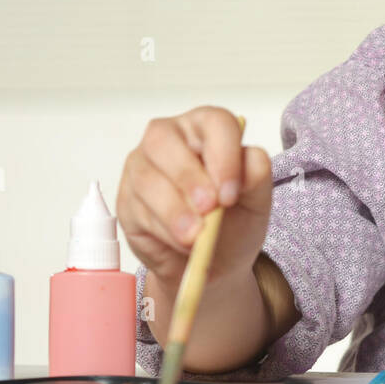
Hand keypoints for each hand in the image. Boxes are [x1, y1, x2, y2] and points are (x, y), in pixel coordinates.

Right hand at [117, 106, 272, 286]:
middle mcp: (170, 138)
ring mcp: (142, 165)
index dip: (223, 155)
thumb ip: (256, 175)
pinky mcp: (127, 198)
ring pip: (147, 177)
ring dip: (173, 210)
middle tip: (208, 208)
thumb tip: (246, 164)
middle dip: (187, 176)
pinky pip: (136, 208)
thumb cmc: (236, 219)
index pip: (214, 123)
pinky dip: (163, 229)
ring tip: (195, 236)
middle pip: (164, 139)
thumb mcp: (257, 199)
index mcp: (208, 129)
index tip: (230, 193)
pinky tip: (182, 242)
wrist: (215, 260)